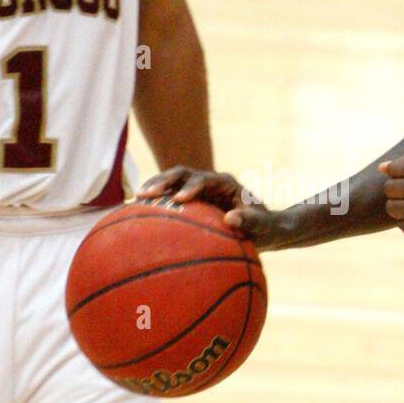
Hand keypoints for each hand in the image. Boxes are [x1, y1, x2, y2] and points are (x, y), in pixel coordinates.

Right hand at [137, 166, 289, 250]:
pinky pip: (169, 198)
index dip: (191, 187)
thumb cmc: (267, 228)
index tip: (179, 200)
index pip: (205, 179)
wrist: (264, 228)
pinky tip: (138, 214)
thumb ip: (253, 222)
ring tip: (136, 199)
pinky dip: (156, 203)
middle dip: (164, 181)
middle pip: (182, 174)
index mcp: (227, 184)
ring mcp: (198, 190)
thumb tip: (231, 218)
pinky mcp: (191, 201)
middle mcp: (210, 182)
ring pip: (172, 182)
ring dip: (155, 187)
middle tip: (147, 194)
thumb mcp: (265, 227)